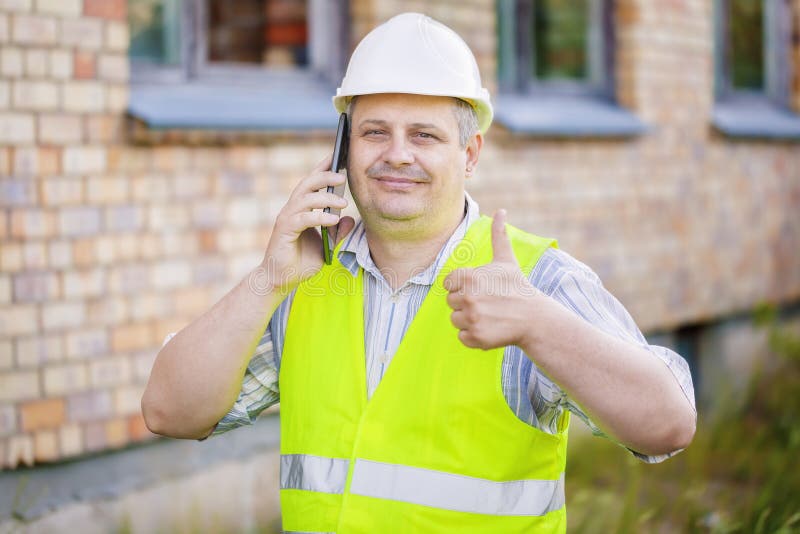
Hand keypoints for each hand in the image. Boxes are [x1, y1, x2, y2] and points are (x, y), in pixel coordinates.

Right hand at [260, 155, 354, 292]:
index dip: (323, 167)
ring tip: (344, 203)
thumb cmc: (300, 263)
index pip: (312, 183)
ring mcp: (286, 219)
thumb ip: (337, 233)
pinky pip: (303, 219)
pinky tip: (333, 220)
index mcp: (301, 209)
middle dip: (325, 176)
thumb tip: (351, 220)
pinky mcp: (284, 231)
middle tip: (343, 176)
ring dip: (326, 198)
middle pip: (307, 184)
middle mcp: (292, 210)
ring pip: (305, 199)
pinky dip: (319, 217)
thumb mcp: (326, 247)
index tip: (338, 155)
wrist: (280, 280)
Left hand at [443, 209, 539, 349]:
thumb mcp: (506, 260)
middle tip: (488, 303)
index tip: (482, 289)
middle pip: (451, 302)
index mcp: (469, 277)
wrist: (534, 318)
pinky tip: (490, 328)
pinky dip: (473, 336)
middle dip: (467, 303)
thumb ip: (498, 235)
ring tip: (489, 316)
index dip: (464, 287)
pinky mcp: (475, 338)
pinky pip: (462, 337)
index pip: (449, 284)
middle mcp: (468, 297)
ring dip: (469, 320)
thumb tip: (501, 211)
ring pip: (455, 320)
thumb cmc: (517, 287)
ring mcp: (471, 319)